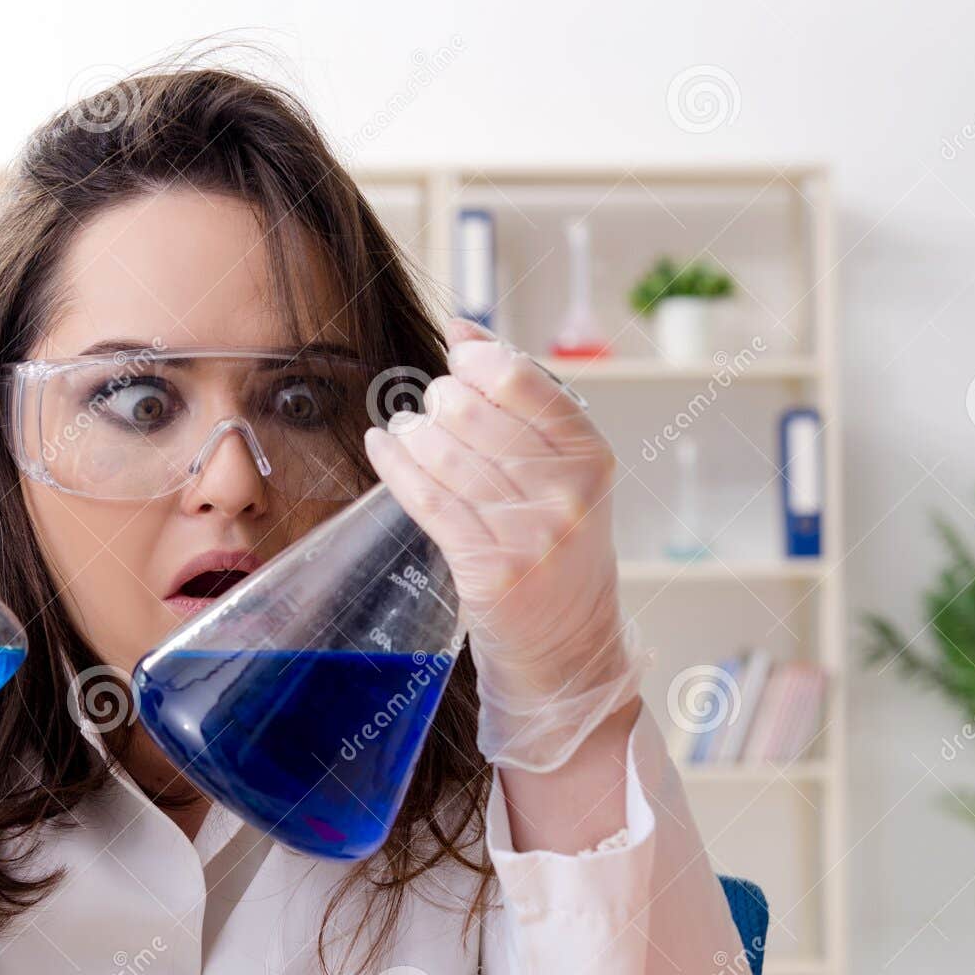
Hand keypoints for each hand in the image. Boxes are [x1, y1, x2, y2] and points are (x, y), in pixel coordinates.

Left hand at [363, 320, 642, 770]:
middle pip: (475, 413)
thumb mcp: (563, 475)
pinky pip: (426, 499)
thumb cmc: (557, 550)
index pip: (524, 381)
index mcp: (591, 458)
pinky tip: (382, 447)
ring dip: (413, 433)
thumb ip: (522, 403)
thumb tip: (463, 326)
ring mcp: (530, 534)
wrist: (568, 648)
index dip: (478, 359)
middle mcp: (566, 493)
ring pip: (445, 454)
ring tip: (407, 432)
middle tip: (431, 410)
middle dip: (440, 402)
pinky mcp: (490, 569)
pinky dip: (395, 464)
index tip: (456, 357)